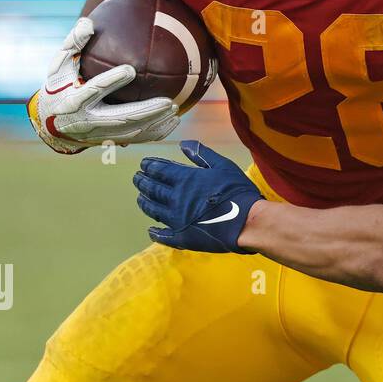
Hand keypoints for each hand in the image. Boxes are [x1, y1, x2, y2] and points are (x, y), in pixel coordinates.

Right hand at [29, 18, 177, 153]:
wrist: (52, 123)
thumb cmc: (59, 86)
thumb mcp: (60, 65)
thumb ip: (73, 44)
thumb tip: (89, 23)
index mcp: (74, 100)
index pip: (93, 91)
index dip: (111, 82)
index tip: (130, 70)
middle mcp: (87, 120)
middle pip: (120, 118)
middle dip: (145, 112)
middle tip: (168, 101)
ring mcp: (100, 133)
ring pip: (131, 131)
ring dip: (154, 122)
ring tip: (175, 109)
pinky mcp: (110, 140)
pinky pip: (136, 139)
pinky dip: (155, 132)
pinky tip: (174, 122)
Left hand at [133, 140, 263, 253]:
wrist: (245, 221)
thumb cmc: (236, 191)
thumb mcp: (222, 166)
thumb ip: (202, 155)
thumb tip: (183, 144)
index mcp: (185, 180)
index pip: (160, 171)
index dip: (150, 166)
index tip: (143, 164)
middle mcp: (175, 199)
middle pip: (153, 189)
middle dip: (143, 182)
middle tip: (137, 178)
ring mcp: (176, 220)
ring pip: (154, 210)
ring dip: (145, 203)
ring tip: (139, 198)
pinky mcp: (182, 237)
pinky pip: (164, 236)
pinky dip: (155, 233)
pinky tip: (151, 230)